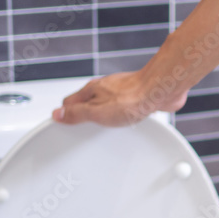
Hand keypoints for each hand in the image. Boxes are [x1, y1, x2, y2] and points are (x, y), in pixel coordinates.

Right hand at [51, 70, 187, 126]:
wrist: (160, 90)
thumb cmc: (132, 99)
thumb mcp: (97, 111)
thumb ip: (77, 114)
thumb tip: (58, 115)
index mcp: (91, 90)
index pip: (69, 102)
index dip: (65, 114)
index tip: (63, 124)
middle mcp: (105, 88)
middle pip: (87, 102)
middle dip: (84, 115)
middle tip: (83, 129)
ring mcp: (121, 91)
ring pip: (106, 104)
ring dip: (104, 114)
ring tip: (104, 127)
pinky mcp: (137, 96)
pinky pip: (124, 106)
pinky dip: (122, 114)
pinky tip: (126, 121)